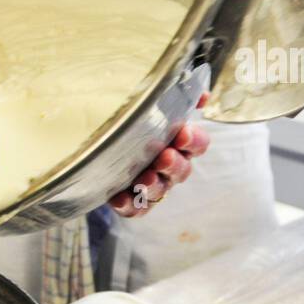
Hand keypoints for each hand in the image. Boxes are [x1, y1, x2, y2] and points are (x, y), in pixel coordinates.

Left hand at [108, 97, 211, 217]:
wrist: (101, 143)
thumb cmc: (134, 121)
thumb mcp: (152, 105)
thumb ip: (176, 96)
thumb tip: (202, 94)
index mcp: (178, 143)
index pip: (197, 144)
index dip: (193, 141)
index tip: (183, 133)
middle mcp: (168, 166)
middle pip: (181, 170)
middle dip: (174, 164)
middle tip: (164, 156)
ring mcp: (151, 185)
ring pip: (159, 191)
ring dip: (153, 185)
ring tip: (144, 178)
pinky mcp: (131, 201)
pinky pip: (135, 209)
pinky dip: (129, 205)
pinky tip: (118, 198)